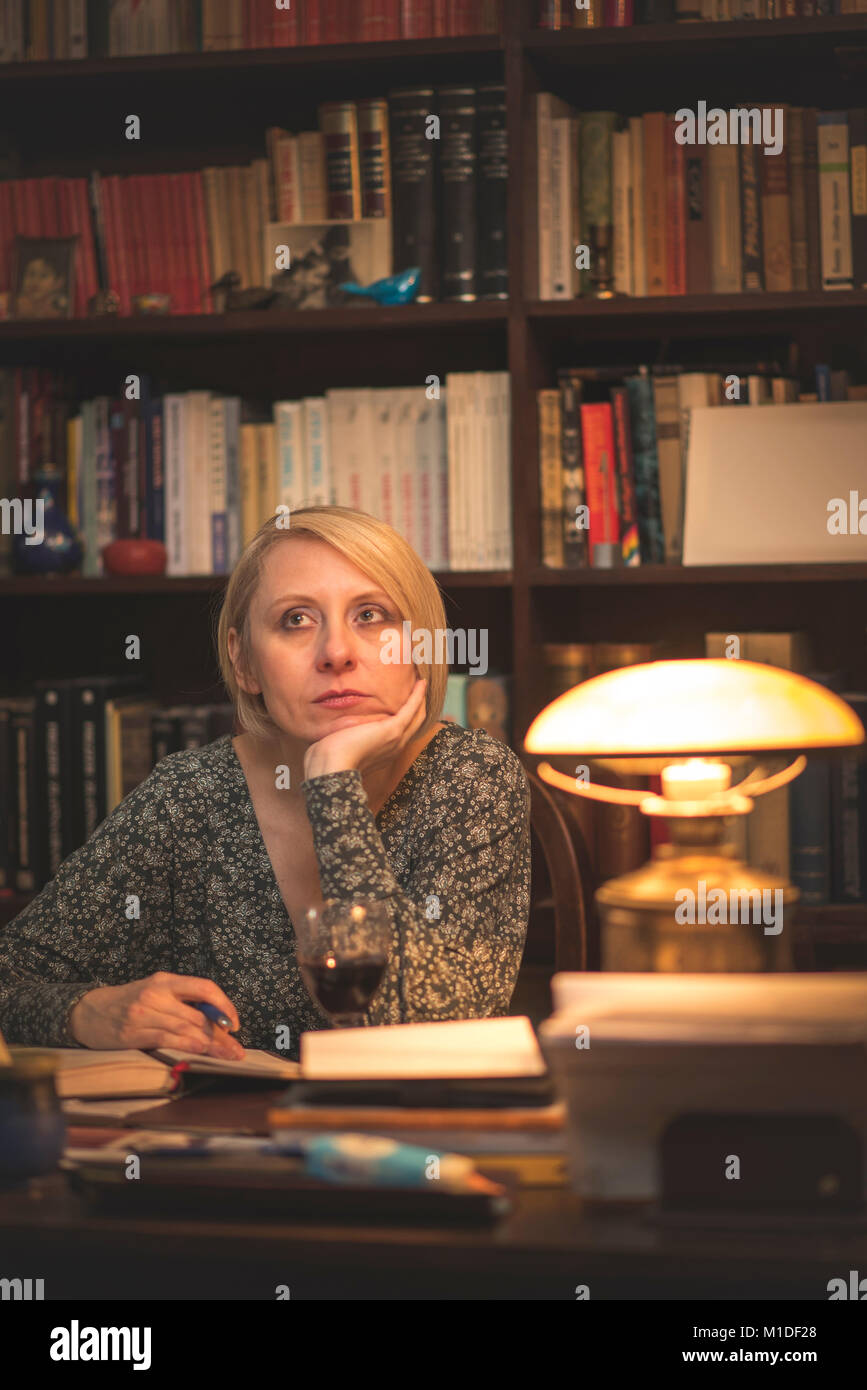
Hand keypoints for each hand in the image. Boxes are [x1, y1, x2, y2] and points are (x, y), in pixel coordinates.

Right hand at [68, 972, 244, 1059]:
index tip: (235, 1023)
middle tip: (237, 1049)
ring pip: (185, 1028)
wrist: (89, 1011)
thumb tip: (218, 1021)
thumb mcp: (156, 991)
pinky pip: (166, 1039)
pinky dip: (186, 1045)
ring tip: (226, 1055)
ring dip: (209, 1044)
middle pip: (197, 1015)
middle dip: (221, 1034)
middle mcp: (155, 995)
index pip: (204, 988)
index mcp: (165, 981)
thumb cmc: (130, 1002)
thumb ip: (182, 1001)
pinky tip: (199, 1051)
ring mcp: (143, 1014)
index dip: (224, 1005)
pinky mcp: (132, 1033)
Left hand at [303, 677, 426, 779]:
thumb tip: (329, 728)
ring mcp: (395, 740)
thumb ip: (338, 735)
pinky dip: (418, 695)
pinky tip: (421, 683)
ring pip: (416, 717)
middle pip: (414, 725)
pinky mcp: (392, 730)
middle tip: (420, 687)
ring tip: (422, 682)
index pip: (398, 733)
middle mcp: (393, 748)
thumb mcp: (334, 744)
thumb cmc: (325, 759)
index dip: (403, 717)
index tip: (403, 702)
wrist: (329, 768)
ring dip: (421, 698)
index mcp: (380, 753)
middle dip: (418, 706)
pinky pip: (411, 709)